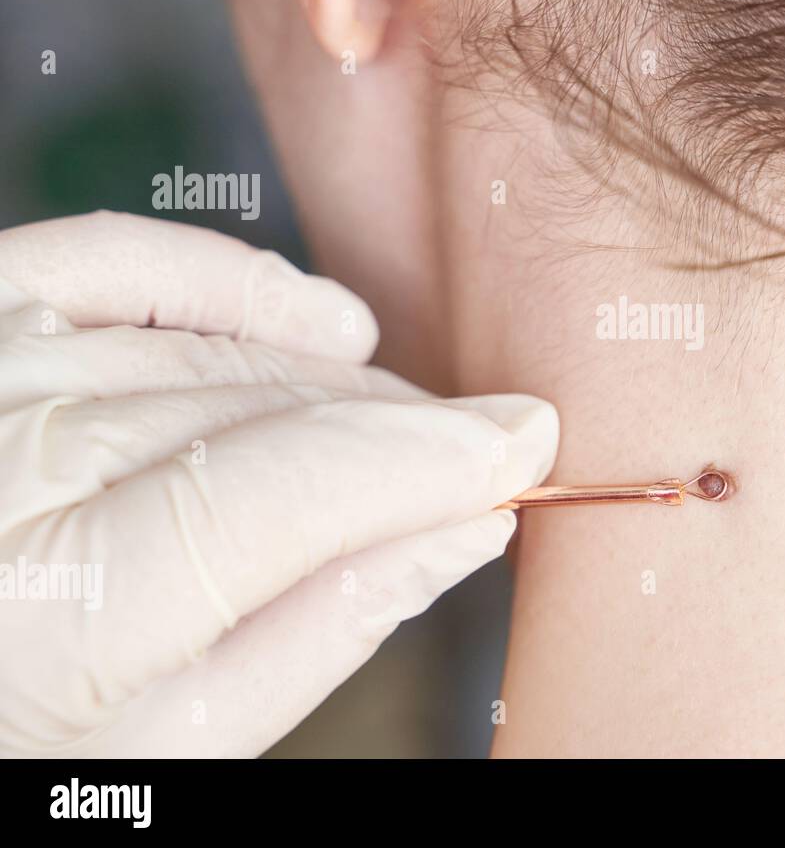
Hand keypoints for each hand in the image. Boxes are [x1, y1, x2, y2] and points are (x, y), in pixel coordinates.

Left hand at [0, 211, 556, 755]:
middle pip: (261, 409)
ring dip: (336, 384)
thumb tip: (467, 523)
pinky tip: (318, 323)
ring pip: (215, 347)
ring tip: (390, 431)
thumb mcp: (177, 741)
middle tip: (470, 461)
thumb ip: (325, 626)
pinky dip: (232, 281)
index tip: (521, 447)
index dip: (422, 461)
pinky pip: (118, 257)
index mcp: (47, 618)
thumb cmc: (24, 739)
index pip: (284, 492)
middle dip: (398, 432)